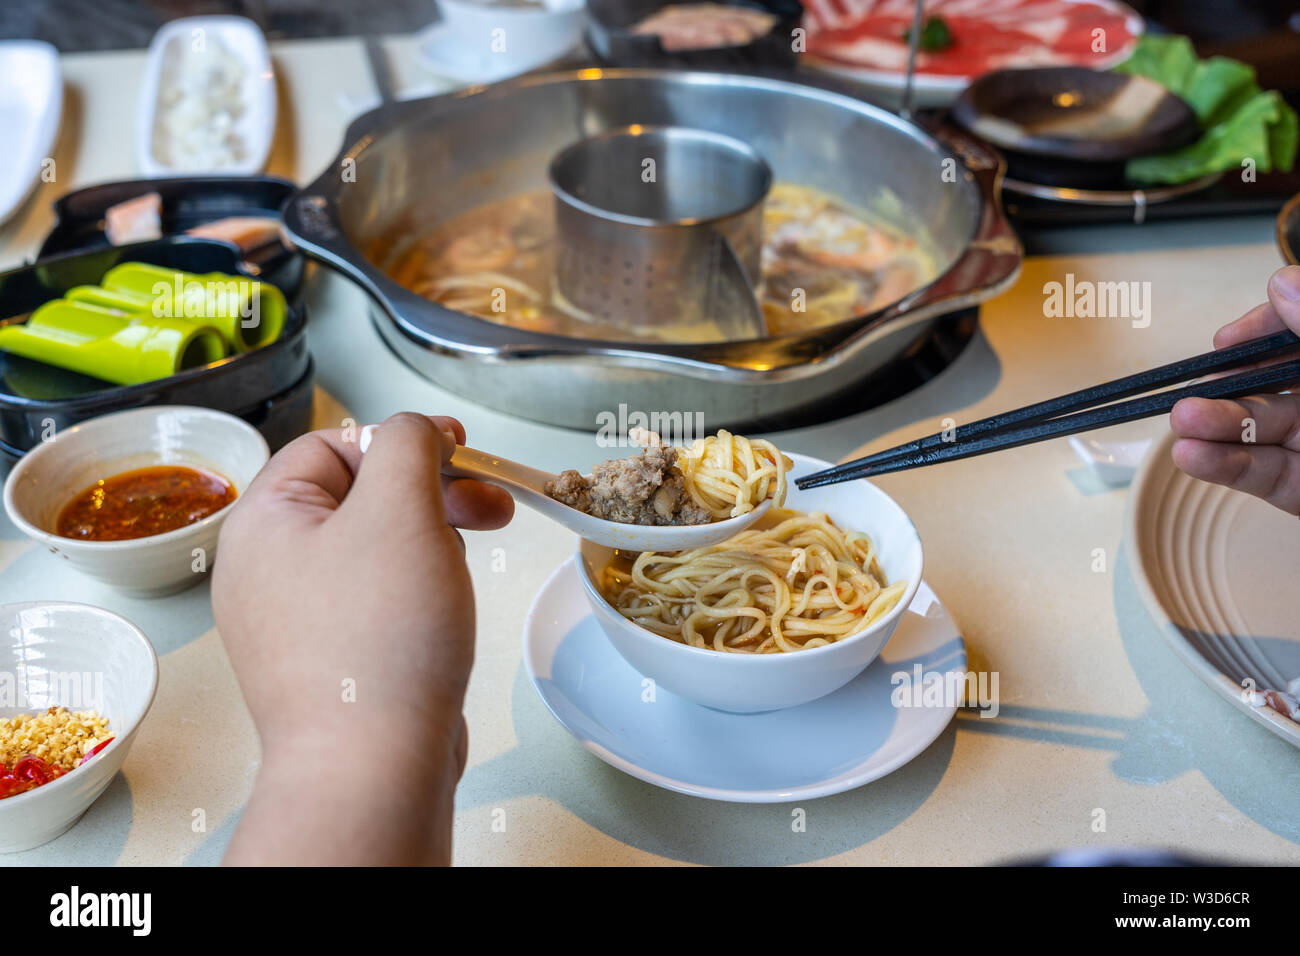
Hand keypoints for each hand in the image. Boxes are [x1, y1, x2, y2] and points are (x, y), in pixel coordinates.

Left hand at [211, 413, 512, 864]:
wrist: (372, 766)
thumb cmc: (379, 641)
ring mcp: (296, 621)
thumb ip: (409, 444)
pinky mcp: (330, 661)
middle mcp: (267, 570)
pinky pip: (376, 600)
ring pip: (372, 550)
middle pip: (357, 497)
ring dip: (431, 537)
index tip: (460, 448)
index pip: (334, 446)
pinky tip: (447, 603)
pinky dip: (417, 589)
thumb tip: (417, 429)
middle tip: (490, 500)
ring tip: (473, 553)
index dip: (404, 440)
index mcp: (263, 522)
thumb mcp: (400, 509)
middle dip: (432, 491)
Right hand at [1171, 266, 1299, 515]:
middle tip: (1191, 390)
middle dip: (1225, 386)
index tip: (1228, 338)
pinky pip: (1260, 474)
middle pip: (1267, 383)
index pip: (1292, 335)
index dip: (1262, 328)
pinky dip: (1224, 466)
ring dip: (1213, 426)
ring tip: (1181, 422)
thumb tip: (1281, 281)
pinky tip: (1191, 455)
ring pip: (1257, 430)